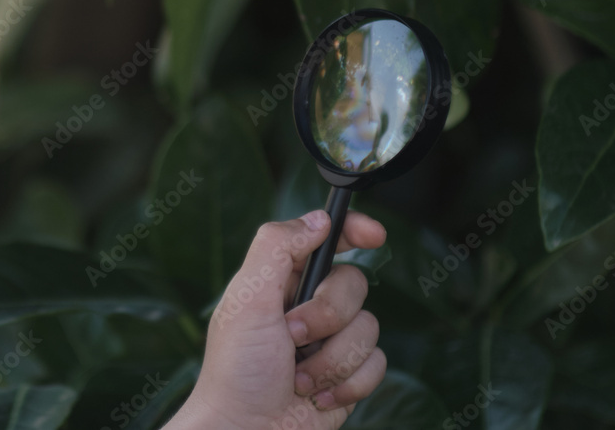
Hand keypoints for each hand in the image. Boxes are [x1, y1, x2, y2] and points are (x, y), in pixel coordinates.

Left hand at [167, 209, 387, 429]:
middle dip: (328, 315)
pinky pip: (377, 364)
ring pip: (370, 327)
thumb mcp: (247, 298)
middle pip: (354, 284)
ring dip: (332, 358)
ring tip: (298, 377)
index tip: (374, 234)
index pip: (327, 240)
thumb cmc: (237, 370)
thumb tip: (319, 218)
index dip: (354, 230)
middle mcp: (310, 306)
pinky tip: (316, 396)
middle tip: (292, 336)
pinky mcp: (348, 374)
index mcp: (283, 280)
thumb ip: (278, 247)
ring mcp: (332, 341)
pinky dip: (347, 384)